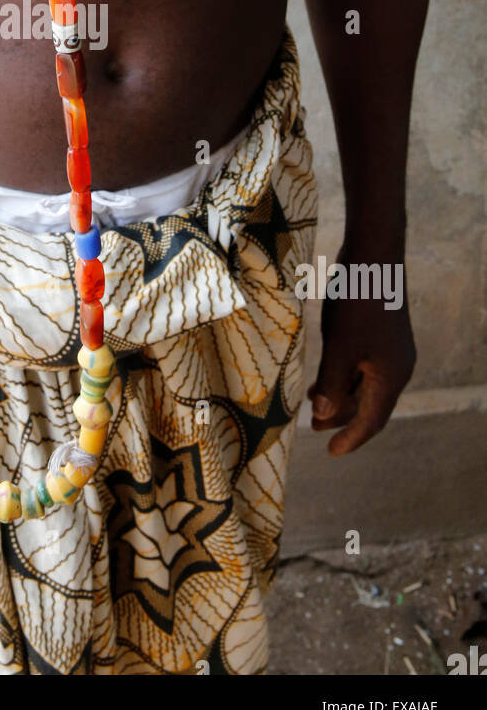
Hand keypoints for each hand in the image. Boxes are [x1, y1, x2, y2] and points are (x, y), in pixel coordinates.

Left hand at [308, 253, 415, 455]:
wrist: (374, 255)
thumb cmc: (357, 301)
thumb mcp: (340, 346)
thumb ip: (332, 383)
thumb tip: (323, 416)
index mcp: (391, 376)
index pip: (372, 420)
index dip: (351, 438)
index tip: (331, 453)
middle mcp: (396, 367)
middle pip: (369, 405)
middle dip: (342, 418)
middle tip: (314, 430)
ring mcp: (390, 350)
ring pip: (364, 385)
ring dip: (340, 397)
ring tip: (312, 406)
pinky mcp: (380, 334)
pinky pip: (362, 366)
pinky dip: (343, 376)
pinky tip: (322, 376)